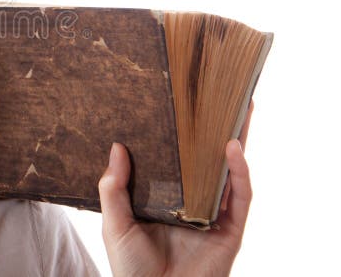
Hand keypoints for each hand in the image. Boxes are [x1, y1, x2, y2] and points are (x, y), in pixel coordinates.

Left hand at [98, 100, 253, 276]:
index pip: (174, 158)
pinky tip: (233, 146)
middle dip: (213, 128)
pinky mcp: (230, 229)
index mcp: (164, 196)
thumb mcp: (115, 223)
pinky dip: (239, 171)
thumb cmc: (132, 268)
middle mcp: (190, 200)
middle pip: (205, 158)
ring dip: (236, 139)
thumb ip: (114, 188)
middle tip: (217, 94)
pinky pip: (239, 196)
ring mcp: (212, 213)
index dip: (178, 134)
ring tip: (237, 108)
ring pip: (228, 171)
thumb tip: (117, 147)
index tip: (176, 103)